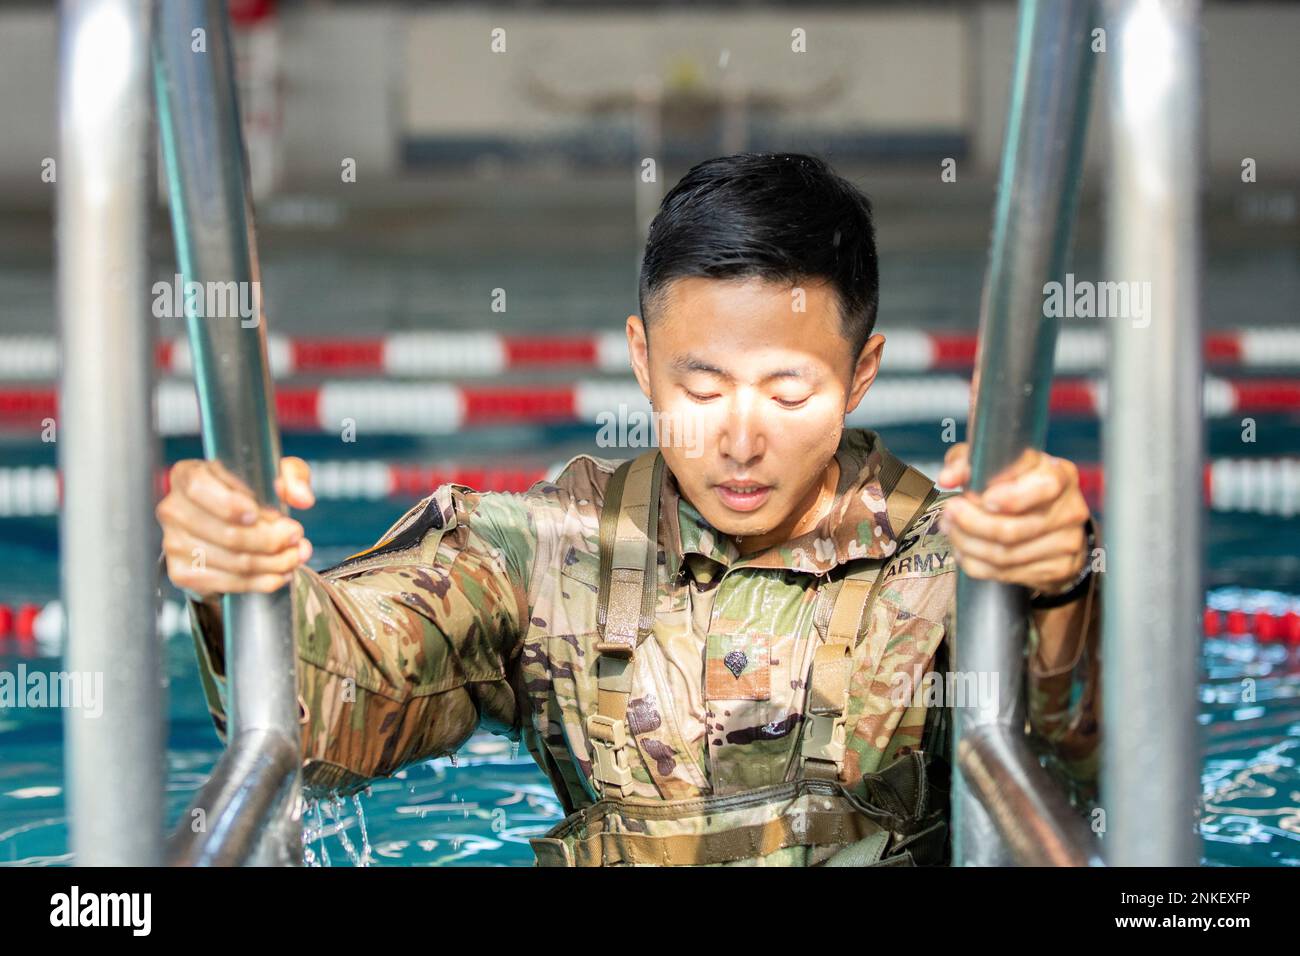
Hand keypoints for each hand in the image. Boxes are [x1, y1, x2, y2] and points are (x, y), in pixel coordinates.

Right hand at [157, 456, 315, 600]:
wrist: (226, 525)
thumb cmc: (247, 493)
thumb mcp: (272, 473)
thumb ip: (290, 477)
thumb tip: (302, 498)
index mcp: (188, 475)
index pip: (199, 488)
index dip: (229, 504)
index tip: (257, 514)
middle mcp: (174, 509)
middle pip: (225, 532)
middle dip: (271, 539)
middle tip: (295, 537)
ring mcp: (174, 543)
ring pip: (232, 561)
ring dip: (273, 563)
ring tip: (295, 556)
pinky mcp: (182, 573)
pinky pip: (228, 583)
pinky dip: (261, 582)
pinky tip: (279, 574)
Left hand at [935, 443, 1090, 594]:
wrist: (1053, 520)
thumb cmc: (1018, 484)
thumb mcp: (994, 462)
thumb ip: (968, 463)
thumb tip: (949, 477)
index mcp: (1060, 474)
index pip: (1044, 487)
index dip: (1012, 497)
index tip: (984, 499)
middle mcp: (1069, 508)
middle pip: (1016, 528)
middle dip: (972, 523)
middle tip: (949, 512)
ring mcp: (1066, 541)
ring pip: (1006, 554)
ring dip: (968, 544)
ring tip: (950, 529)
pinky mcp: (1057, 568)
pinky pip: (1006, 572)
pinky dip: (976, 564)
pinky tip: (964, 551)